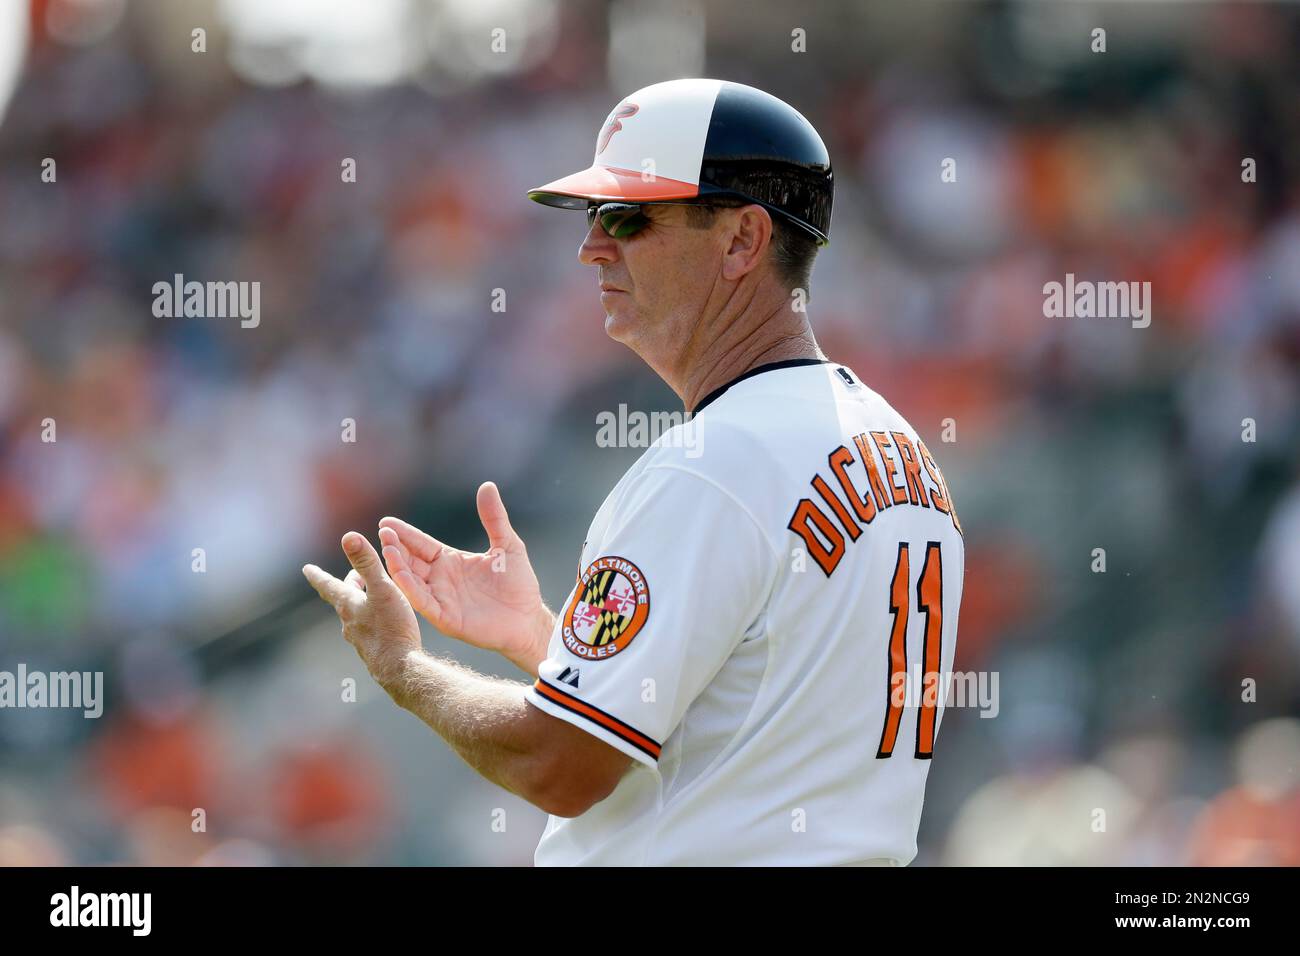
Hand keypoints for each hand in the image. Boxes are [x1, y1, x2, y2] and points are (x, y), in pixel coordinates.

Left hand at [303, 531, 421, 681]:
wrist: (400, 668)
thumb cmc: (392, 627)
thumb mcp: (382, 589)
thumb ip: (367, 563)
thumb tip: (348, 536)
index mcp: (348, 605)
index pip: (328, 585)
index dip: (317, 575)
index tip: (307, 569)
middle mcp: (349, 622)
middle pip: (344, 598)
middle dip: (349, 585)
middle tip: (354, 576)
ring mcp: (359, 638)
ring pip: (357, 614)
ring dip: (362, 602)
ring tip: (372, 597)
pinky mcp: (373, 650)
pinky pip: (369, 628)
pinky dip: (373, 618)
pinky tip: (385, 623)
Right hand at [376, 482, 552, 674]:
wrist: (529, 617)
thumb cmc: (518, 583)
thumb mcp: (507, 545)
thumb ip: (494, 518)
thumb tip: (487, 485)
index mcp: (450, 561)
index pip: (421, 544)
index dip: (405, 533)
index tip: (386, 522)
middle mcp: (441, 579)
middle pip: (411, 560)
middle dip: (395, 547)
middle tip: (383, 532)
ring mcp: (441, 599)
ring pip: (412, 581)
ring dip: (398, 566)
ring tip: (388, 549)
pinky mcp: (445, 618)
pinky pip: (423, 601)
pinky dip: (410, 588)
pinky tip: (401, 574)